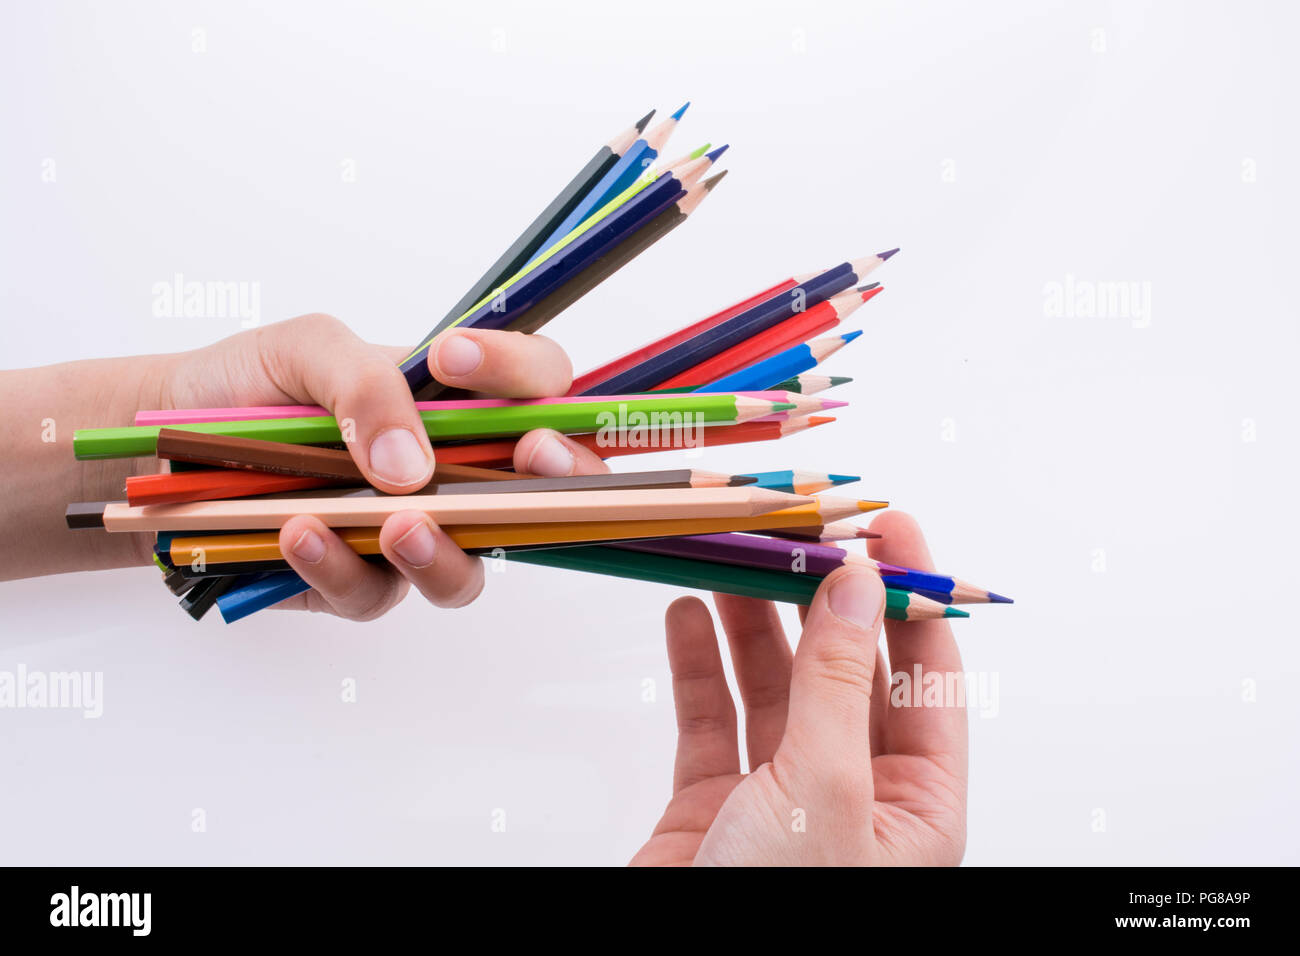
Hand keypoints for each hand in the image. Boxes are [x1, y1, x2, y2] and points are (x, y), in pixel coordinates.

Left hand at [158, 313, 604, 618]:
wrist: (162, 447)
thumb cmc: (247, 388)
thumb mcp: (304, 349)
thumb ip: (365, 383)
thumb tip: (413, 465)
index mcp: (454, 405)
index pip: (536, 387)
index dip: (524, 374)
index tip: (454, 360)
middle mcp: (450, 475)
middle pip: (543, 490)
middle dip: (556, 479)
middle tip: (532, 461)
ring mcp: (410, 534)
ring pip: (470, 567)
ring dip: (444, 549)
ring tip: (397, 523)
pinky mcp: (358, 582)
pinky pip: (374, 593)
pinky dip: (337, 564)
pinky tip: (298, 532)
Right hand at [630, 511, 967, 865]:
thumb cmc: (769, 915)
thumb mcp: (821, 791)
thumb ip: (837, 683)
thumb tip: (860, 587)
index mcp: (916, 807)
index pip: (927, 679)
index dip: (910, 597)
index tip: (889, 527)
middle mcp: (855, 797)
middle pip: (846, 671)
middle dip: (820, 600)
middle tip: (796, 534)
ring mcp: (782, 798)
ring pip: (775, 686)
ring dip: (754, 620)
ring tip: (735, 557)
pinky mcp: (715, 804)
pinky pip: (712, 718)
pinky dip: (699, 663)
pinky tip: (690, 614)